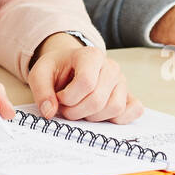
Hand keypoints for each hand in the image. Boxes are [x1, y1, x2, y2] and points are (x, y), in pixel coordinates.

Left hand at [27, 33, 141, 123]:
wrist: (70, 67)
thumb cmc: (58, 69)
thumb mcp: (40, 74)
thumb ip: (41, 91)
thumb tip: (50, 112)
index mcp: (91, 55)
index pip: (85, 82)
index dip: (68, 97)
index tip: (58, 97)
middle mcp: (111, 67)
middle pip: (98, 99)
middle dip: (76, 111)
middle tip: (66, 108)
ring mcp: (122, 82)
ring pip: (114, 108)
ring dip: (93, 117)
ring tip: (80, 109)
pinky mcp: (129, 95)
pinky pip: (134, 110)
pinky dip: (119, 119)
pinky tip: (100, 116)